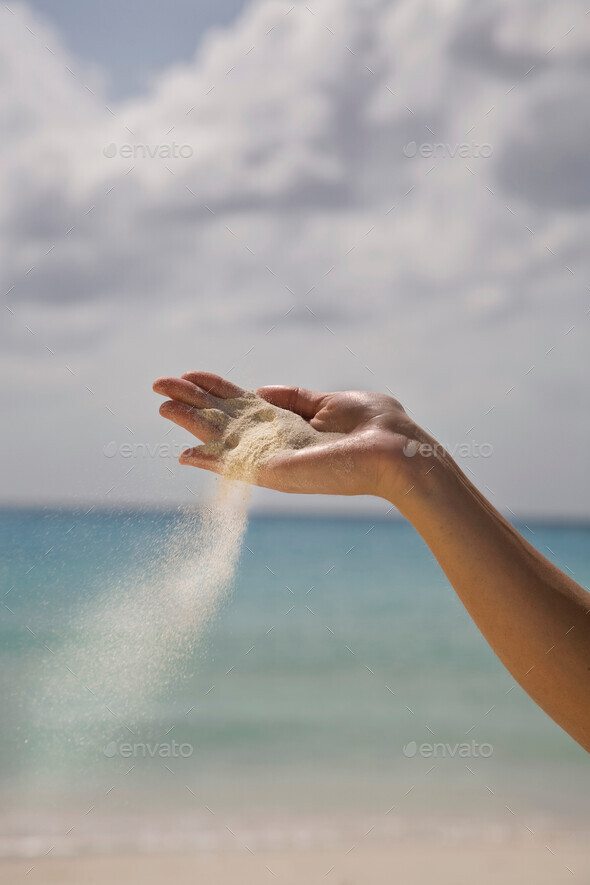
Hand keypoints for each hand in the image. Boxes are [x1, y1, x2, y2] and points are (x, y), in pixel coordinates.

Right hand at [153, 371, 431, 501]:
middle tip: (158, 386)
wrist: (398, 452)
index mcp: (289, 420)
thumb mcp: (332, 400)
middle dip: (191, 400)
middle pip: (223, 416)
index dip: (215, 386)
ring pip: (221, 437)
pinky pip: (236, 466)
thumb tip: (261, 389)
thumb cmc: (376, 426)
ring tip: (160, 406)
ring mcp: (273, 456)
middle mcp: (275, 439)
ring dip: (190, 423)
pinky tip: (183, 455)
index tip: (187, 373)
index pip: (242, 401)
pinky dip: (208, 461)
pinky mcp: (277, 472)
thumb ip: (295, 397)